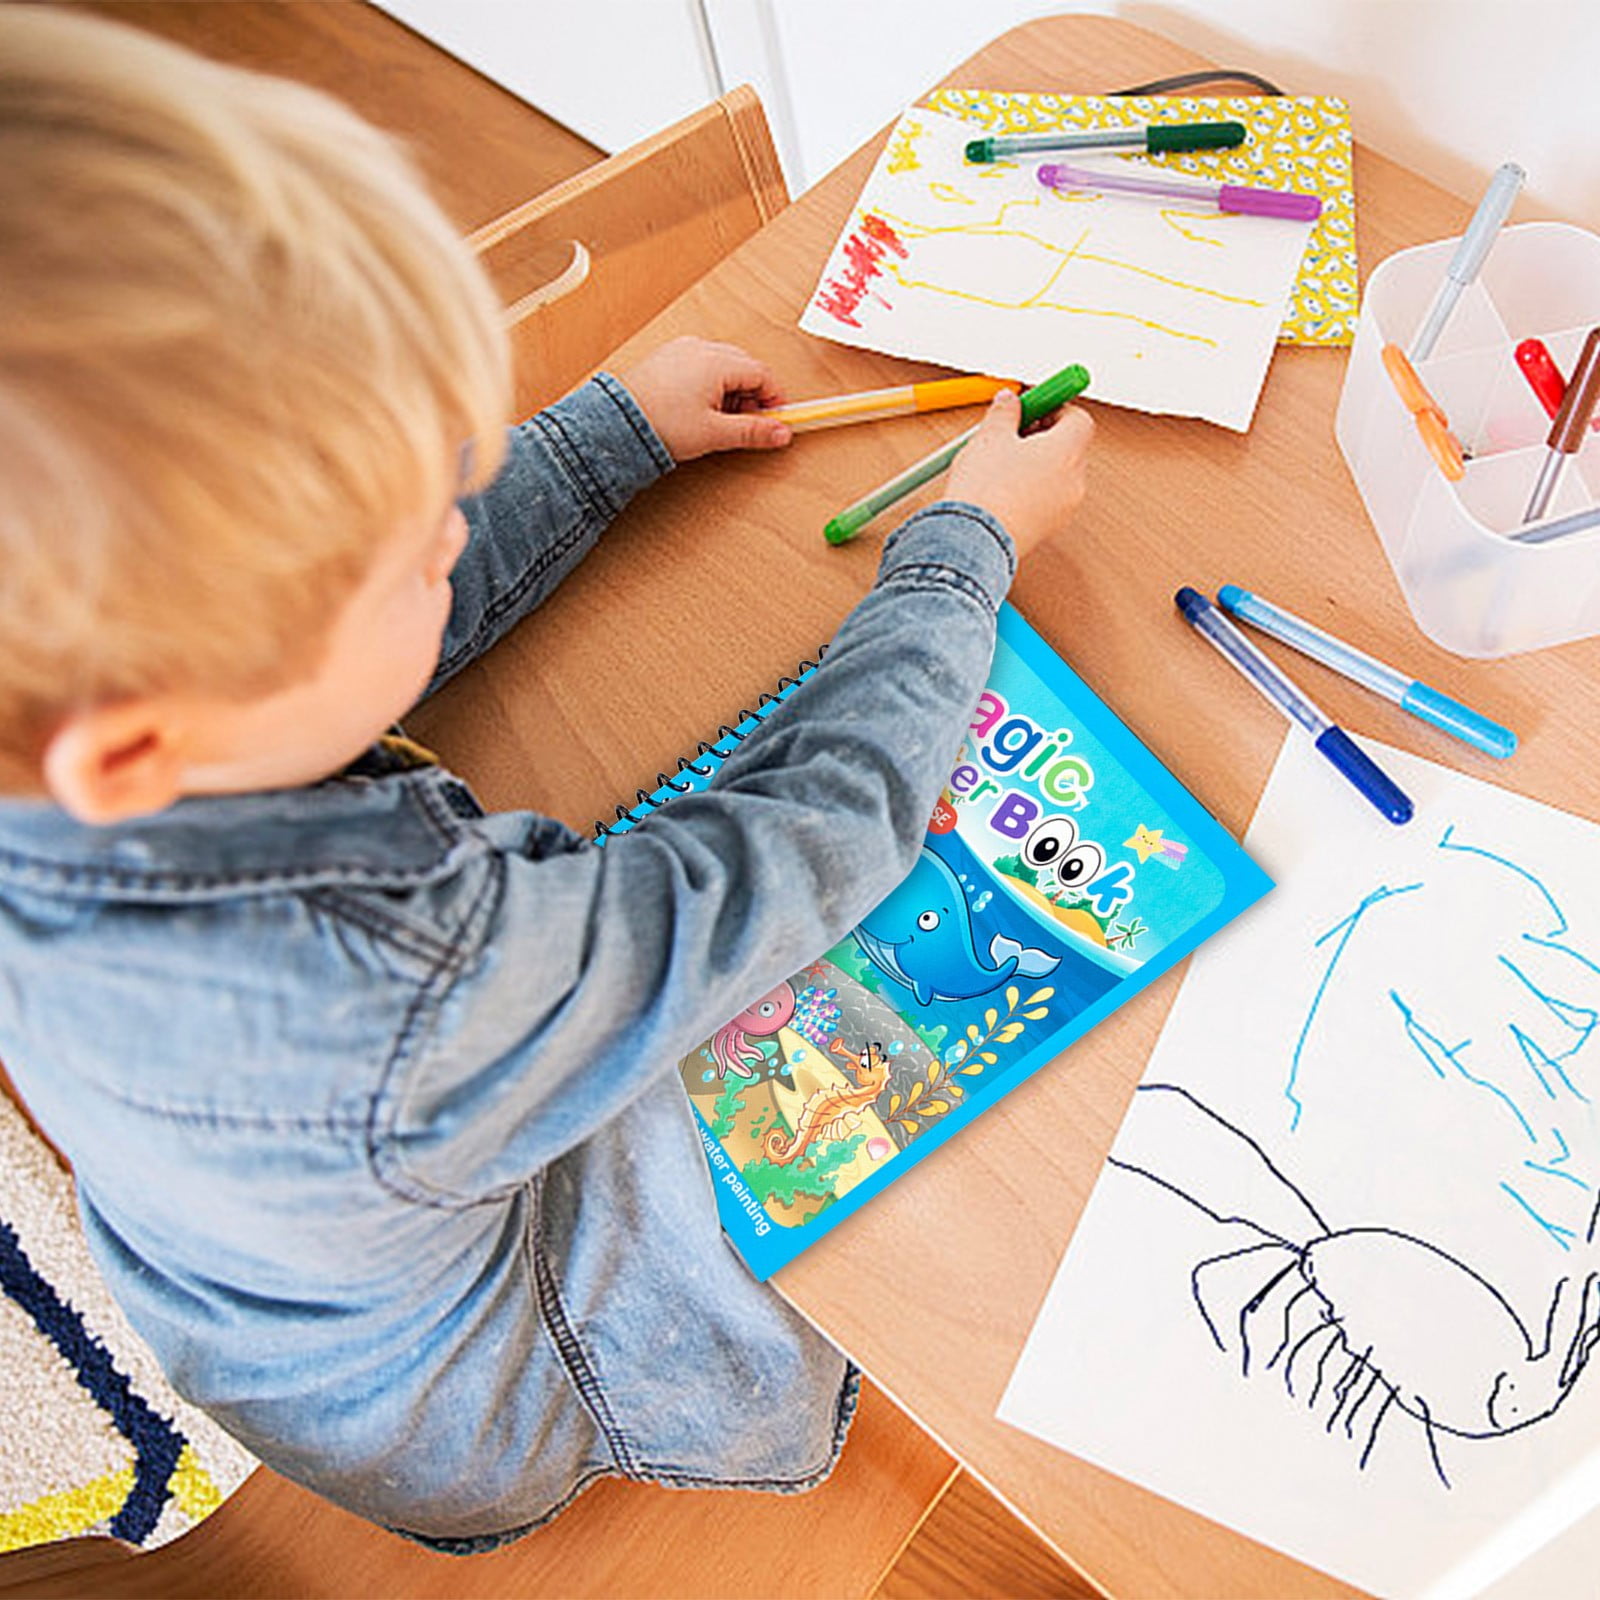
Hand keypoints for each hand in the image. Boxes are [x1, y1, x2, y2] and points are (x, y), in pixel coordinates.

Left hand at [616, 336, 791, 461]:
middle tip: (748, 423)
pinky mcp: (668, 358)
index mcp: (716, 362)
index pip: (762, 373)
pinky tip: (701, 408)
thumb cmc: (660, 424)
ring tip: (720, 420)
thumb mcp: (715, 433)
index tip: (775, 420)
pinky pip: (701, 365)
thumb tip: (782, 433)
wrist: (616, 424)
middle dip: (753, 395)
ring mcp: (682, 349)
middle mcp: (700, 348)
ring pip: (723, 365)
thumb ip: (753, 431)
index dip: (774, 398)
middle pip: (744, 366)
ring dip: (732, 391)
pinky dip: (710, 384)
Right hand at [945, 389, 1093, 560]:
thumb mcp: (990, 437)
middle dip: (1043, 434)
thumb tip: (1010, 401)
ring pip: (1056, 474)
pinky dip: (1031, 488)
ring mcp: (1064, 508)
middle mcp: (1074, 480)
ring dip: (1035, 463)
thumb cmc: (986, 491)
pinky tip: (1002, 489)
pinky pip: (1046, 498)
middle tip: (1013, 431)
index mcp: (1067, 451)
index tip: (1033, 404)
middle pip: (1069, 446)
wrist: (974, 542)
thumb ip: (1005, 412)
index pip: (1078, 419)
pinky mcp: (1049, 528)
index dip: (1055, 407)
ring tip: (1001, 464)